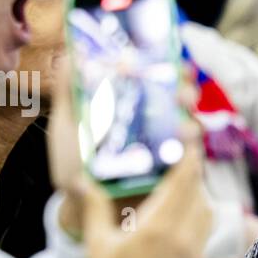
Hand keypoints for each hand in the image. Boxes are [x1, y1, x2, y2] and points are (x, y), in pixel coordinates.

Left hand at [46, 57, 202, 238]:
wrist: (80, 208)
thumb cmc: (74, 165)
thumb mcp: (67, 126)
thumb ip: (68, 93)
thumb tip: (69, 55)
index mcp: (129, 106)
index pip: (154, 77)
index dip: (165, 62)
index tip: (167, 50)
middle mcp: (152, 124)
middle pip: (177, 98)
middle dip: (183, 86)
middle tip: (180, 83)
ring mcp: (164, 149)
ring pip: (188, 125)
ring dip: (190, 118)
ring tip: (184, 116)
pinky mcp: (171, 175)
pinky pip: (189, 160)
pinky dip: (190, 151)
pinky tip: (186, 146)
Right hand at [85, 136, 213, 257]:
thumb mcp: (99, 245)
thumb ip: (94, 207)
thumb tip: (81, 177)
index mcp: (155, 228)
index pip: (182, 181)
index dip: (189, 157)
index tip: (190, 138)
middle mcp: (181, 240)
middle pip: (198, 194)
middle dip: (192, 175)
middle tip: (184, 160)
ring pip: (207, 215)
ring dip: (199, 198)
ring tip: (184, 189)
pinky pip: (207, 237)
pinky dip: (200, 222)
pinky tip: (185, 221)